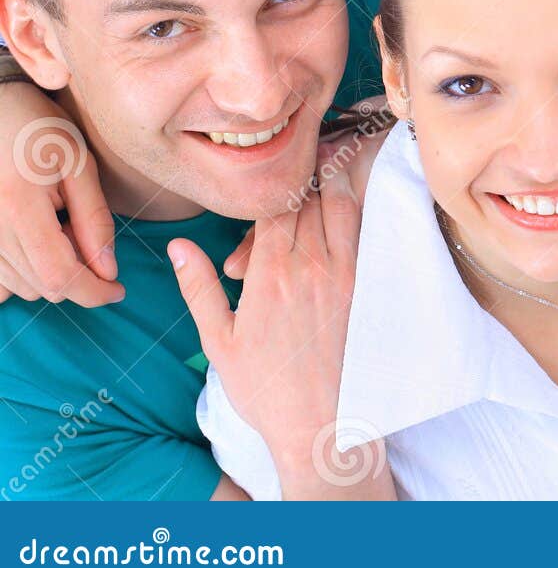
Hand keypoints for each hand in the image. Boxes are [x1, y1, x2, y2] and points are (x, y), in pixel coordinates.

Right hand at [0, 81, 120, 305]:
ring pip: (19, 287)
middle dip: (77, 277)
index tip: (118, 290)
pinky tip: (35, 243)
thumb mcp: (80, 165)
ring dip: (49, 274)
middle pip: (40, 286)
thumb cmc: (39, 130)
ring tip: (59, 228)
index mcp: (17, 207)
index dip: (94, 292)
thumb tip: (107, 271)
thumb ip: (94, 220)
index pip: (59, 277)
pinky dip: (21, 275)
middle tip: (87, 237)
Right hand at [170, 158, 388, 498]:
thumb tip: (178, 247)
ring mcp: (345, 276)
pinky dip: (361, 210)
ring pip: (344, 209)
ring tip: (338, 155)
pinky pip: (366, 235)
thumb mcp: (219, 342)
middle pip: (312, 198)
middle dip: (310, 169)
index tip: (280, 157)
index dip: (277, 178)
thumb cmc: (267, 389)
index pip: (274, 207)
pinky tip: (360, 195)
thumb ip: (198, 289)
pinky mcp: (368, 287)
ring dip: (339, 181)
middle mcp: (311, 268)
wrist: (322, 425)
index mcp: (270, 276)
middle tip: (314, 142)